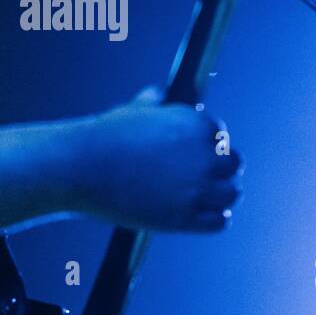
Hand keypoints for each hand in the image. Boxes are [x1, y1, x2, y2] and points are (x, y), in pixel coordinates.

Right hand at [76, 86, 242, 232]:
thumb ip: (153, 103)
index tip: (196, 155)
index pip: (220, 135)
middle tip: (201, 178)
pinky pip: (220, 221)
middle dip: (219, 170)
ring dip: (221, 196)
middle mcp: (203, 154)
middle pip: (234, 164)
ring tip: (205, 199)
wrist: (81, 168)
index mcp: (195, 123)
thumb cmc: (103, 138)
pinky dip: (214, 219)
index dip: (208, 146)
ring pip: (233, 193)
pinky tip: (200, 216)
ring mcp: (197, 188)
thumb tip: (157, 94)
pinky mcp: (186, 217)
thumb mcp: (132, 111)